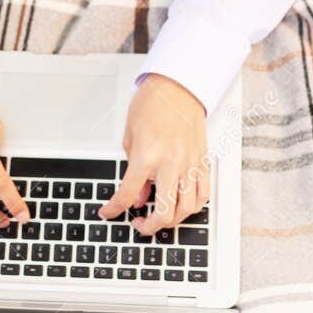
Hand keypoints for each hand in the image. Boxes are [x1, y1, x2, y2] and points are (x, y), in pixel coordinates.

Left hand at [99, 74, 209, 232]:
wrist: (178, 87)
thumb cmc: (152, 104)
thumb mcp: (130, 137)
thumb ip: (132, 170)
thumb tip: (138, 196)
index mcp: (147, 156)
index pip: (127, 194)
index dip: (114, 209)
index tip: (108, 213)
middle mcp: (170, 164)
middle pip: (164, 212)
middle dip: (148, 226)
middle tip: (139, 224)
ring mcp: (189, 164)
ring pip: (187, 209)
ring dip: (172, 220)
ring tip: (161, 217)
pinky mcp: (202, 162)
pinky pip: (203, 194)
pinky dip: (192, 206)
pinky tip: (182, 206)